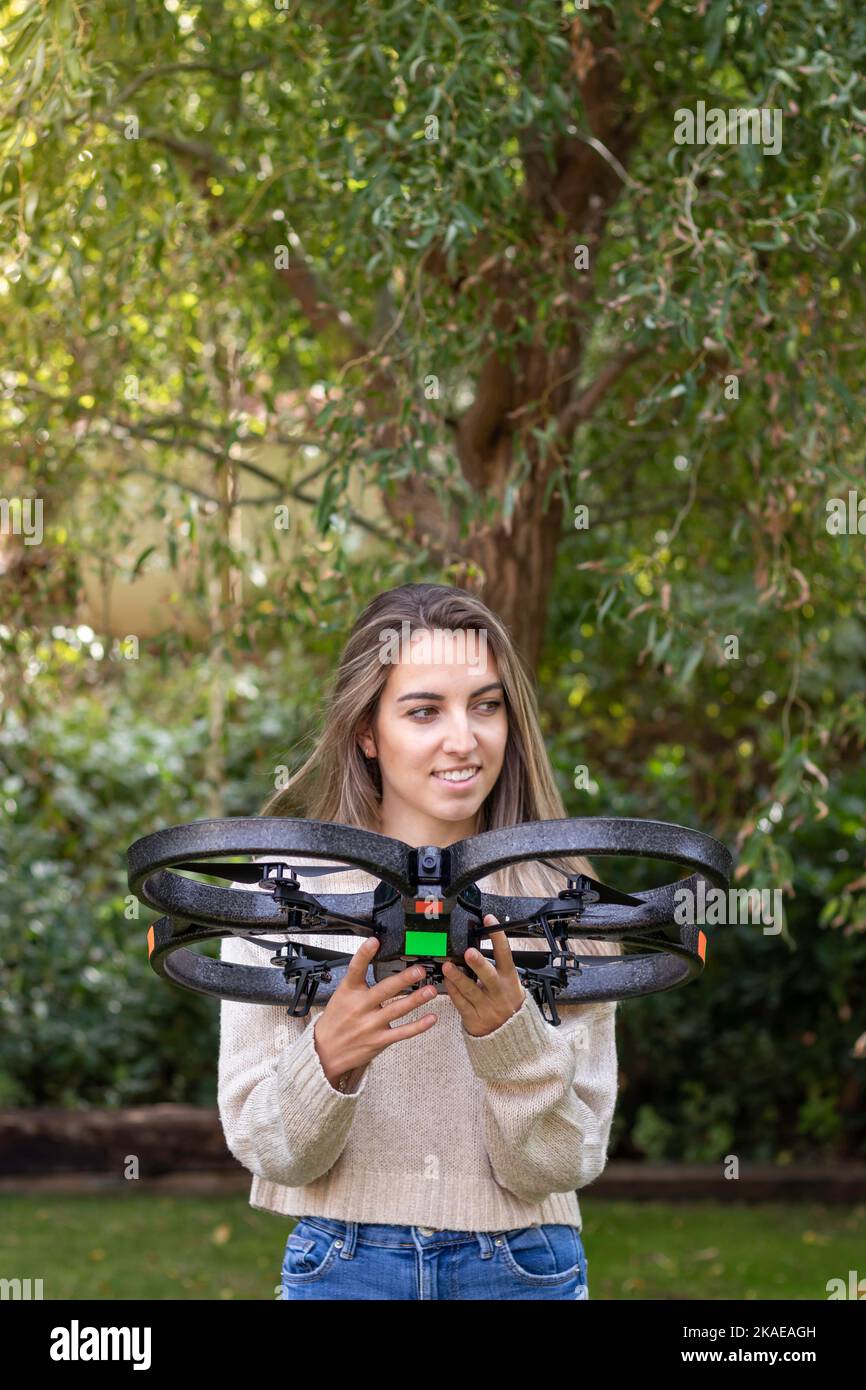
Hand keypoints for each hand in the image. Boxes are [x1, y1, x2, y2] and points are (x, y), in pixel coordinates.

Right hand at [314, 937, 437, 1087]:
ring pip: (397, 1010)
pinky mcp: (379, 1040)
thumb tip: (376, 958)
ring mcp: (370, 1024)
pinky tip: (431, 1018)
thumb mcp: (341, 995)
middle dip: (403, 979)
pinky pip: (401, 1032)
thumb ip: (359, 980)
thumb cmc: (336, 1020)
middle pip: (384, 990)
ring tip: (431, 990)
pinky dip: (418, 1026)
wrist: (324, 1051)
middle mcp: (360, 1007)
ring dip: (416, 1000)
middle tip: (419, 970)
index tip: (374, 941)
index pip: (355, 969)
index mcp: (349, 991)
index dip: (364, 954)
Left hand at [442, 913, 526, 1036]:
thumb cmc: (507, 1001)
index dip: (498, 937)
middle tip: (469, 952)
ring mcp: (487, 1007)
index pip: (506, 955)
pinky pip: (461, 1004)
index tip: (490, 920)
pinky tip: (446, 981)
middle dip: (479, 964)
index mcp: (510, 979)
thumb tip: (479, 940)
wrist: (511, 1034)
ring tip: (447, 966)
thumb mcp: (509, 982)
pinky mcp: (475, 1019)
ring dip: (458, 978)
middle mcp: (499, 992)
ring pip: (471, 991)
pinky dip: (453, 992)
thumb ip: (496, 965)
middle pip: (489, 976)